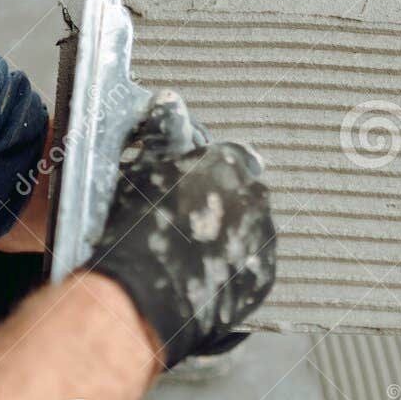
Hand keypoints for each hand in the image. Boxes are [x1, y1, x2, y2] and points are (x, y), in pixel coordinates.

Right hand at [85, 98, 275, 366]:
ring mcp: (264, 239)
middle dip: (218, 205)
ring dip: (227, 236)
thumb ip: (166, 132)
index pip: (225, 158)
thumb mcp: (146, 169)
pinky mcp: (263, 278)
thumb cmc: (136, 231)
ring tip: (191, 255)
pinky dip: (233, 268)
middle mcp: (256, 196)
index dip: (201, 175)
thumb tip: (170, 102)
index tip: (184, 192)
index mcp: (230, 161)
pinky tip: (204, 276)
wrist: (141, 297)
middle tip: (184, 225)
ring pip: (249, 229)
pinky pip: (251, 265)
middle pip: (241, 194)